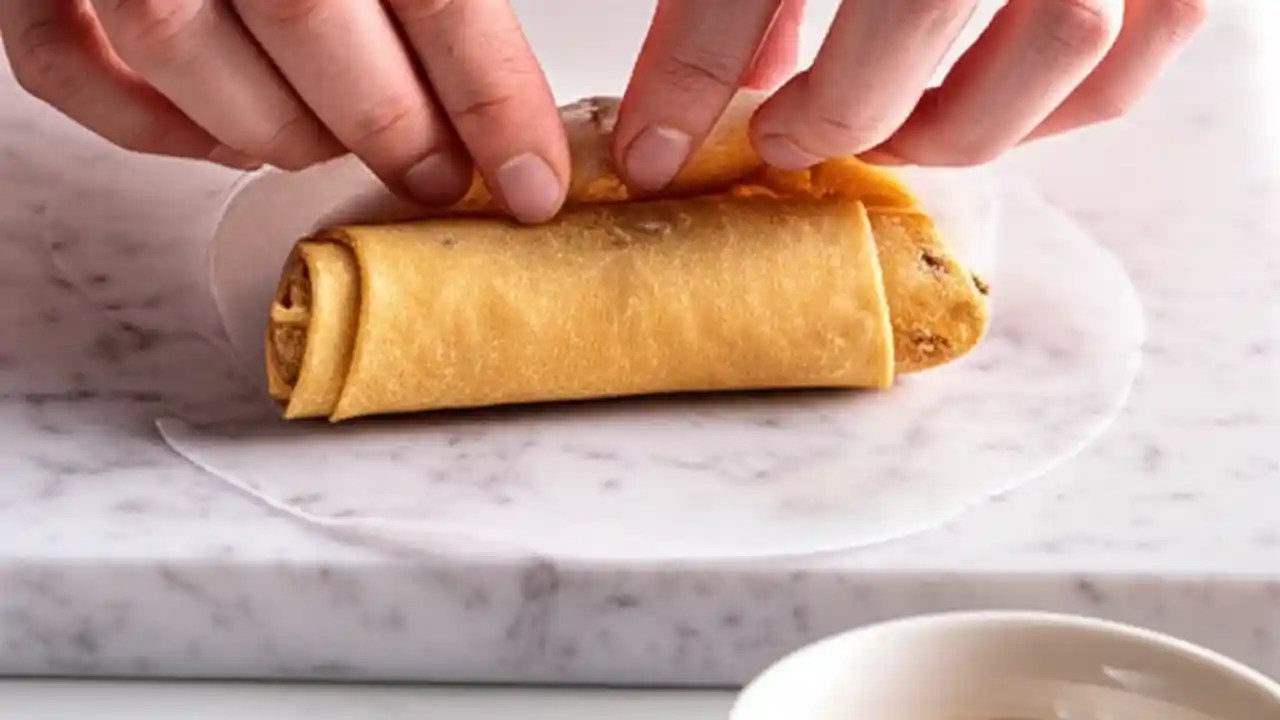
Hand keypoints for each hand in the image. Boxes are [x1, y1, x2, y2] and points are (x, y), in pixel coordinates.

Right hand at [0, 0, 569, 222]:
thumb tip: (500, 79)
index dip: (488, 95)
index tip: (529, 177)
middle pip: (307, 15)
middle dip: (390, 125)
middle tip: (437, 176)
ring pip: (177, 41)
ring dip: (275, 129)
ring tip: (336, 147)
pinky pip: (65, 63)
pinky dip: (148, 124)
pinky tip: (223, 138)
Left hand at [614, 0, 1206, 190]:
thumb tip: (681, 110)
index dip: (691, 72)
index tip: (660, 147)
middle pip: (921, 8)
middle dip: (842, 111)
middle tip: (791, 136)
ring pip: (1067, 40)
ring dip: (964, 122)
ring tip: (893, 132)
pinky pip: (1158, 30)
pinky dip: (1075, 96)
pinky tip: (994, 104)